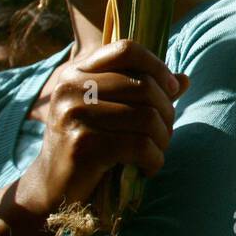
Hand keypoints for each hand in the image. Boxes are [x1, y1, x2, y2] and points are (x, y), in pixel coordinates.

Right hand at [15, 40, 188, 218]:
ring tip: (157, 151)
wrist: (52, 186)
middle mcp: (71, 87)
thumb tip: (184, 79)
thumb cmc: (89, 144)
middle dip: (167, 112)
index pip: (127, 49)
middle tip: (165, 133)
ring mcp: (74, 115)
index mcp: (78, 72)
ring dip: (163, 139)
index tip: (172, 90)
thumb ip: (145, 93)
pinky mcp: (82, 145)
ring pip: (147, 117)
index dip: (158, 67)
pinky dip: (154, 159)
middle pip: (144, 86)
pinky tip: (148, 168)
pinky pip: (140, 146)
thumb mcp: (113, 112)